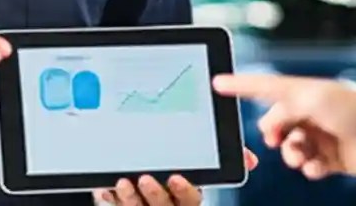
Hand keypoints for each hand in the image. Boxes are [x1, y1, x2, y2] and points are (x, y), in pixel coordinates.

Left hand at [92, 149, 258, 204]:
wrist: (141, 172)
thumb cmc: (175, 165)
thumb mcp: (200, 158)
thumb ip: (225, 156)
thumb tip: (250, 161)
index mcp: (186, 197)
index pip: (190, 200)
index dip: (184, 191)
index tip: (176, 177)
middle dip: (155, 195)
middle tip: (144, 178)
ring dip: (130, 199)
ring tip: (122, 182)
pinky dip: (109, 199)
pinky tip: (104, 188)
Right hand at [213, 74, 355, 178]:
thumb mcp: (313, 99)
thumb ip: (284, 108)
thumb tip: (269, 126)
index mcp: (302, 92)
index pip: (263, 86)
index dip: (239, 85)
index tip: (217, 83)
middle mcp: (308, 112)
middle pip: (273, 124)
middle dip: (272, 134)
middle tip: (276, 140)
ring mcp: (318, 135)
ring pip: (288, 149)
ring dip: (291, 154)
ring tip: (304, 156)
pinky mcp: (329, 157)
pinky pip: (307, 166)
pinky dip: (310, 168)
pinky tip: (320, 167)